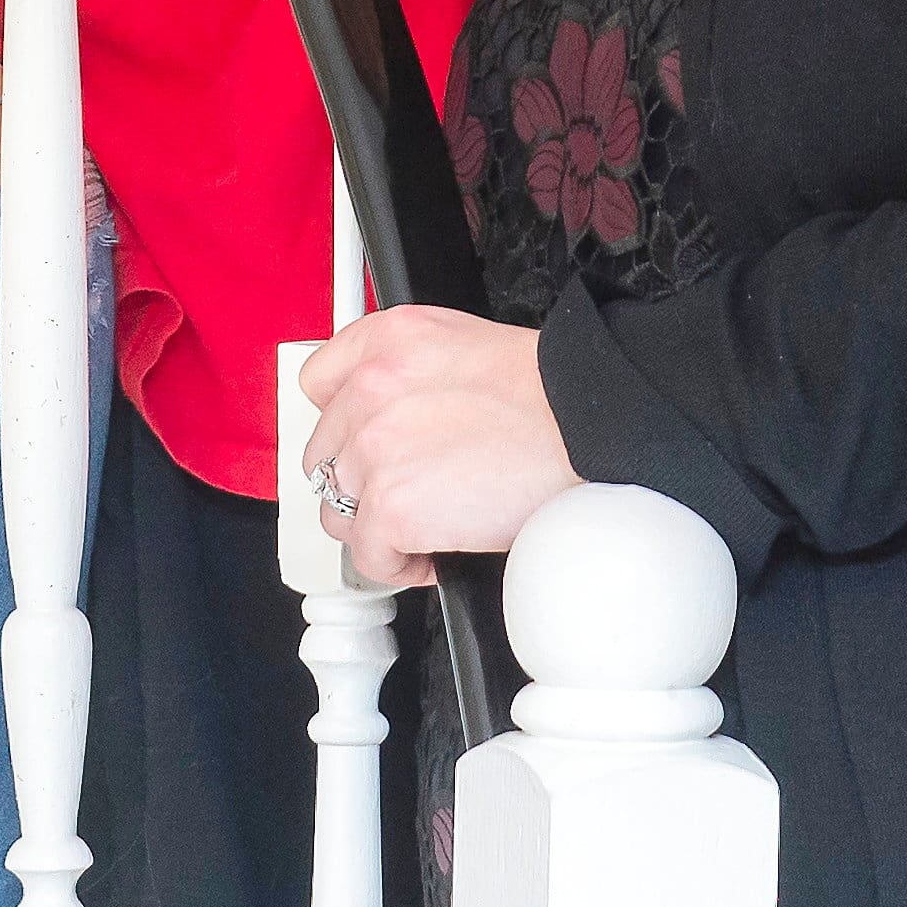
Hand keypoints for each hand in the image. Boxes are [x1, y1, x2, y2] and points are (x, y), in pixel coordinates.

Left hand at [295, 307, 577, 589]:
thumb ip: (407, 373)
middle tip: (412, 493)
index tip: (367, 444)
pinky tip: (437, 551)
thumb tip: (383, 421)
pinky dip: (400, 566)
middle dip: (365, 483)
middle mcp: (370, 388)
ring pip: (337, 512)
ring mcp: (375, 449)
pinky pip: (369, 557)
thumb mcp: (462, 345)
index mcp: (388, 340)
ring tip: (426, 526)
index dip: (346, 425)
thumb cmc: (547, 396)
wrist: (589, 426)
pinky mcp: (391, 508)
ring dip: (377, 527)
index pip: (317, 384)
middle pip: (325, 457)